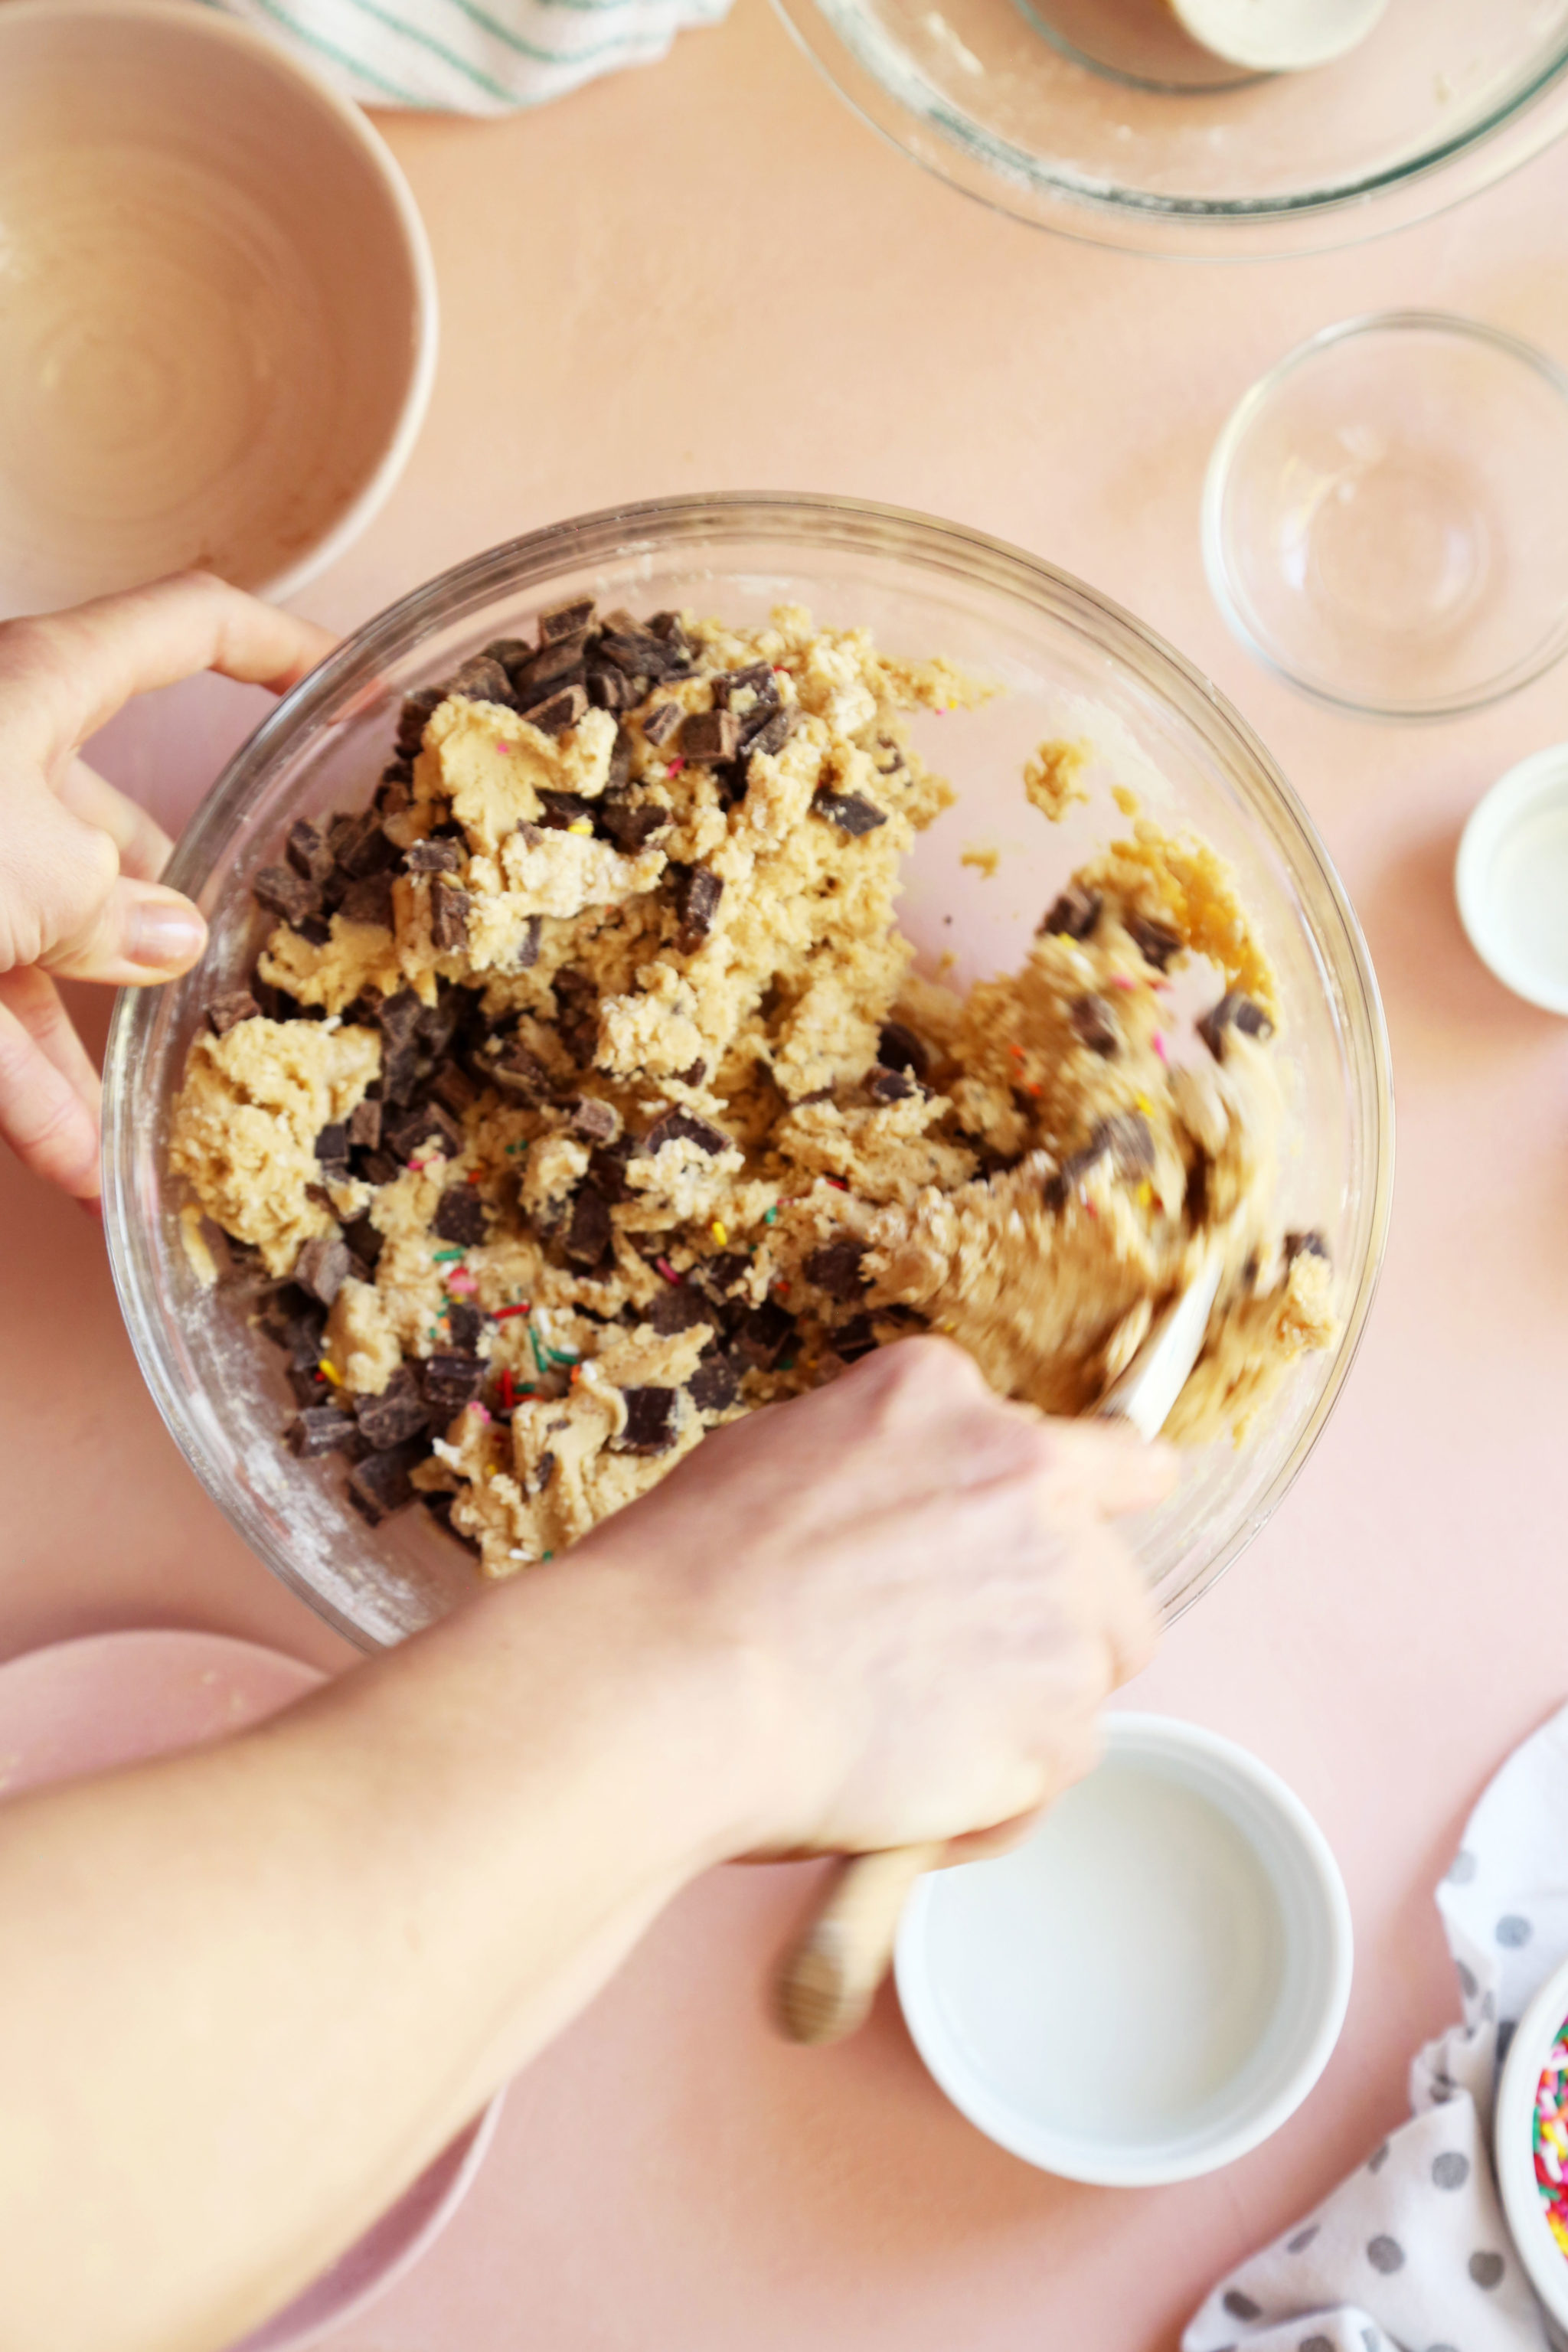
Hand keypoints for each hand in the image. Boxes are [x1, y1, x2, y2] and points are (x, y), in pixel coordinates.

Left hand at [0, 573, 333, 1202]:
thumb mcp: (28, 868)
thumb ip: (113, 910)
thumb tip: (169, 944)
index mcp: (41, 689)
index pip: (189, 632)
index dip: (278, 647)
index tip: (345, 683)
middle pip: (117, 830)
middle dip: (173, 927)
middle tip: (243, 992)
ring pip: (50, 944)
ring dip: (98, 1047)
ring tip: (158, 1129)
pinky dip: (27, 1090)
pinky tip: (75, 1168)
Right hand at [579, 1335, 1171, 1861]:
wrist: (674, 1685)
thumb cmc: (687, 1578)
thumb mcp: (779, 1452)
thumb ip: (884, 1466)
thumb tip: (904, 1505)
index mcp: (951, 1405)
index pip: (1097, 1449)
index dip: (1093, 1508)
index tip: (1092, 1536)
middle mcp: (1031, 1489)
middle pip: (1108, 1578)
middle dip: (1047, 1625)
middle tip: (949, 1671)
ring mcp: (1058, 1606)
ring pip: (1086, 1676)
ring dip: (1022, 1708)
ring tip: (909, 1739)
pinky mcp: (1057, 1724)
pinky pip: (1054, 1771)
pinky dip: (997, 1793)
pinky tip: (912, 1795)